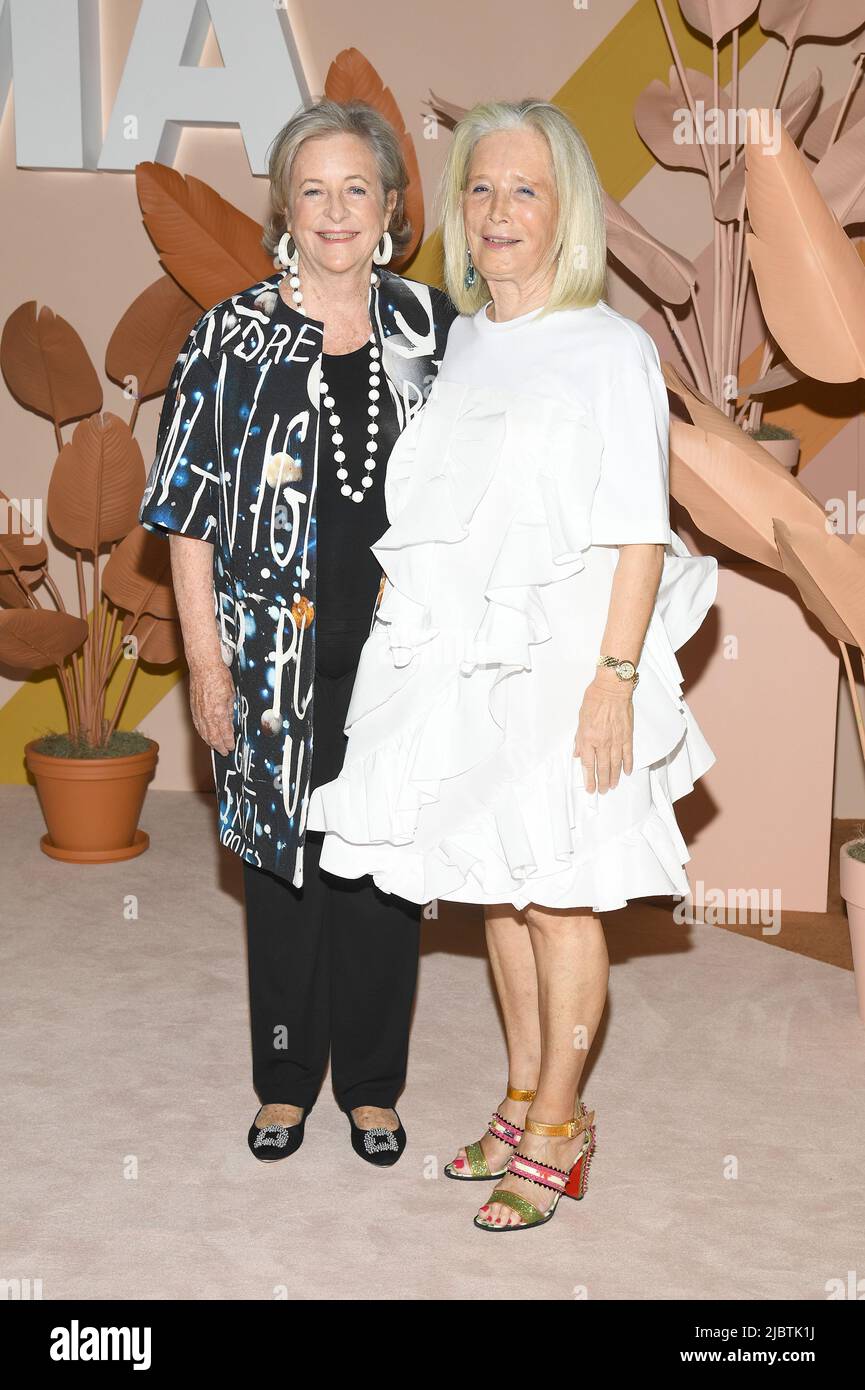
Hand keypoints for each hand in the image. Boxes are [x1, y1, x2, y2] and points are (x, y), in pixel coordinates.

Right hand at [188, 658, 235, 755]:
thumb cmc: (219, 676)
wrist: (203, 666)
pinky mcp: (193, 708)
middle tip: (224, 752)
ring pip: (204, 733)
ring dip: (210, 742)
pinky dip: (202, 733)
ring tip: (216, 747)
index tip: (232, 747)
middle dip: (219, 746)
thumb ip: (230, 710)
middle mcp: (207, 715)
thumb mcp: (231, 695)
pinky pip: (197, 725)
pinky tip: (205, 735)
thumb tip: (230, 722)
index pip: (225, 734)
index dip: (228, 742)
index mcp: (219, 713)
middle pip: (213, 737)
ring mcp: (198, 712)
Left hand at [573, 674, 634, 793]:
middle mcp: (602, 742)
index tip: (590, 788)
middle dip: (602, 782)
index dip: (589, 778)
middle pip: (603, 767)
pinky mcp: (627, 735)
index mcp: (588, 738)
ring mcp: (616, 740)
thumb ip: (579, 739)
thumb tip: (578, 754)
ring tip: (613, 786)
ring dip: (614, 777)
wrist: (612, 689)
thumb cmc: (594, 700)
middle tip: (603, 791)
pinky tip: (626, 772)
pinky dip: (628, 764)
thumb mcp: (580, 719)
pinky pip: (628, 754)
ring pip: (616, 764)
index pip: (588, 764)